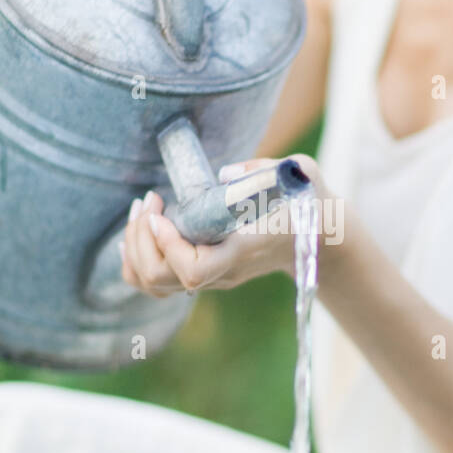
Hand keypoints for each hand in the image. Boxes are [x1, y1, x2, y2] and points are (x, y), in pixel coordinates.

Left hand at [120, 154, 332, 296]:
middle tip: (149, 201)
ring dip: (135, 246)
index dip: (168, 246)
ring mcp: (212, 278)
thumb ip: (266, 170)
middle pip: (161, 277)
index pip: (195, 270)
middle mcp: (224, 272)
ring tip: (143, 210)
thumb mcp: (302, 175)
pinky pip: (154, 281)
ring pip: (151, 282)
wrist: (318, 237)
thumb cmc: (308, 201)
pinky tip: (139, 230)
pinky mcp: (203, 275)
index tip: (162, 213)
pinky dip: (136, 258)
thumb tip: (225, 174)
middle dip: (141, 238)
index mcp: (245, 250)